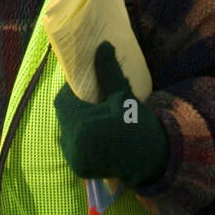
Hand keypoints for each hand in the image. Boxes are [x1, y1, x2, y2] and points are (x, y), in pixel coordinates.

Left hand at [54, 42, 167, 186]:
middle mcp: (73, 144)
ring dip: (75, 122)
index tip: (84, 87)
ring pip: (66, 131)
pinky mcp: (79, 168)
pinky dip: (79, 138)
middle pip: (64, 116)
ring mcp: (74, 158)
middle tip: (89, 99)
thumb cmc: (137, 124)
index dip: (71, 91)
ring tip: (93, 116)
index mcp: (81, 124)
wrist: (151, 159)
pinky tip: (94, 133)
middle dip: (74, 106)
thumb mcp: (122, 95)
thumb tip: (103, 46)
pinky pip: (71, 146)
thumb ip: (107, 72)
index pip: (63, 100)